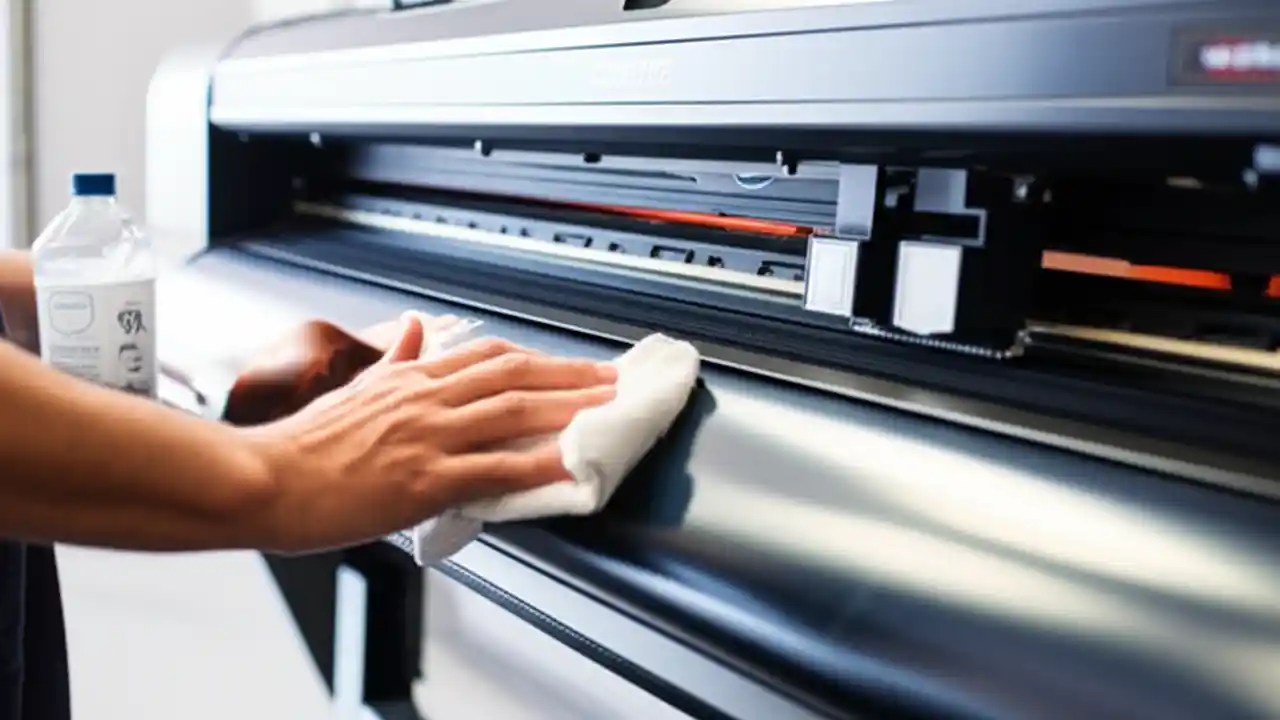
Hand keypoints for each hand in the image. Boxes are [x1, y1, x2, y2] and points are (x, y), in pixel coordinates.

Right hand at [242, 314, 616, 551]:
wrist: (267, 480)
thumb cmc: (304, 444)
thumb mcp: (353, 387)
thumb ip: (395, 359)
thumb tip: (420, 328)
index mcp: (411, 379)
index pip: (490, 357)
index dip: (539, 358)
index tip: (571, 362)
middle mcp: (426, 400)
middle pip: (515, 376)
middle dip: (571, 377)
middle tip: (612, 380)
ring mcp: (429, 437)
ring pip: (513, 414)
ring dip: (568, 411)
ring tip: (606, 413)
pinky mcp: (425, 480)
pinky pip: (495, 470)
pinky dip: (537, 467)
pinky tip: (567, 466)